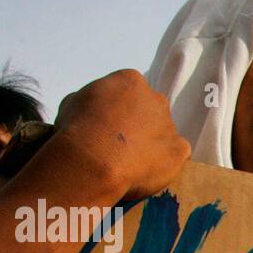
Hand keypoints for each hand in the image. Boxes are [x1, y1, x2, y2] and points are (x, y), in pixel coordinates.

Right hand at [52, 69, 190, 200]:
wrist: (92, 159)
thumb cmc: (76, 129)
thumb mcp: (72, 102)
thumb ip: (91, 102)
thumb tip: (92, 110)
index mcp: (131, 81)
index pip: (130, 93)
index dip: (119, 112)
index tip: (109, 127)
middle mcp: (156, 98)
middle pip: (150, 112)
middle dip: (139, 126)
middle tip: (121, 146)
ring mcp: (170, 125)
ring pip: (164, 135)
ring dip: (152, 146)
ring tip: (131, 164)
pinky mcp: (180, 150)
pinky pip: (176, 157)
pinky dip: (165, 164)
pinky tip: (147, 172)